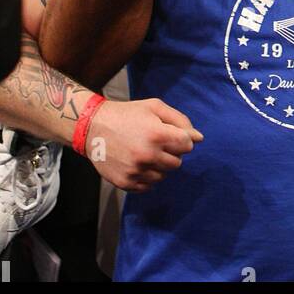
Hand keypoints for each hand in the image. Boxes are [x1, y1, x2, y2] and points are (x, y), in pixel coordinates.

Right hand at [85, 97, 202, 191]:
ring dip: (159, 166)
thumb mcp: (155, 107)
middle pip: (177, 162)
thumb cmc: (128, 114)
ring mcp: (136, 171)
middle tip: (156, 143)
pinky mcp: (126, 183)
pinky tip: (138, 163)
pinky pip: (148, 186)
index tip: (171, 135)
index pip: (188, 145)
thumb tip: (199, 138)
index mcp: (157, 134)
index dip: (183, 139)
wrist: (94, 127)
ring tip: (145, 152)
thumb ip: (180, 121)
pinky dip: (147, 176)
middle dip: (171, 153)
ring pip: (163, 176)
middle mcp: (148, 155)